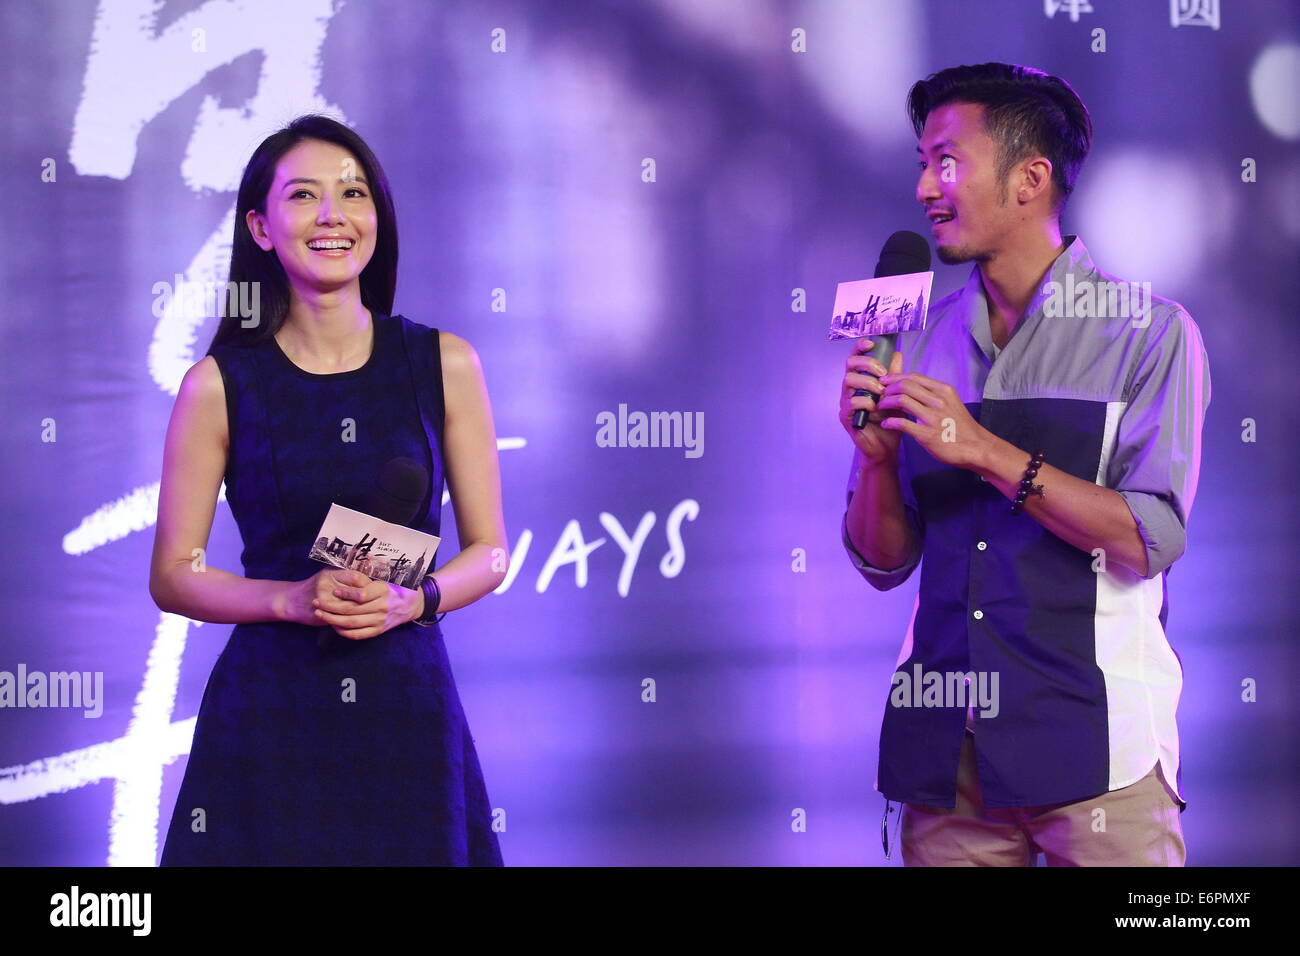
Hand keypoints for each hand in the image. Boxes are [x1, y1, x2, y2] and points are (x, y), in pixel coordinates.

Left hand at [311, 568, 422, 639]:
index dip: (345, 594)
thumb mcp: (384, 577)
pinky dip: (343, 631)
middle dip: (331, 607)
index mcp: (383, 591)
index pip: (361, 595)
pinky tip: (333, 625)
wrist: (412, 605)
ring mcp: (380, 620)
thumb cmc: (394, 587)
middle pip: (352, 610)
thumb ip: (367, 573)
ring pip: (351, 623)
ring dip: (332, 620)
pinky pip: (357, 634)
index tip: (333, 590)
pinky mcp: (378, 631)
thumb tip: (350, 560)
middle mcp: (382, 607)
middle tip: (317, 603)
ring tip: (319, 614)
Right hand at [839, 338, 906, 465]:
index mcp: (861, 380)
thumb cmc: (890, 419)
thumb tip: (897, 354)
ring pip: (848, 381)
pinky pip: (852, 402)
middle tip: (882, 372)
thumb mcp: (897, 394)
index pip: (856, 358)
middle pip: (849, 364)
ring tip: (881, 392)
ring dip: (867, 382)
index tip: (871, 343)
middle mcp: (850, 389)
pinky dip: (866, 402)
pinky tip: (876, 408)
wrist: (886, 446)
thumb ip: (895, 376)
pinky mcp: (846, 417)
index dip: (860, 347)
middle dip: (867, 364)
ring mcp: (846, 402)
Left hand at [874, 370, 991, 469]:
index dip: (896, 377)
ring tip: (880, 407)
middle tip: (880, 394)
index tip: (885, 381)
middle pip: (905, 385)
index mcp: (943, 390)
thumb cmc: (961, 426)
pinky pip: (902, 424)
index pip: (914, 377)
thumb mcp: (951, 402)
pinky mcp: (927, 434)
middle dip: (888, 388)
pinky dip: (890, 422)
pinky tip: (886, 424)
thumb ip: (934, 394)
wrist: (976, 447)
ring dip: (886, 403)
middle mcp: (938, 400)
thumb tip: (915, 386)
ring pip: (901, 400)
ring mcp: (933, 417)